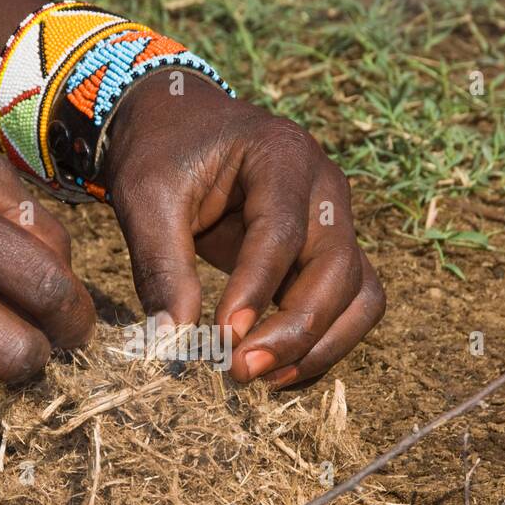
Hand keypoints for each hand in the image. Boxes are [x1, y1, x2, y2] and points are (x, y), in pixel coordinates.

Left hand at [102, 74, 385, 387]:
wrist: (179, 127)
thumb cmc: (162, 154)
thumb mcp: (145, 197)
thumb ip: (160, 264)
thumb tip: (172, 338)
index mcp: (283, 156)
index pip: (282, 232)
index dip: (257, 289)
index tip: (225, 337)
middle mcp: (325, 189)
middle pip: (336, 269)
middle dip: (294, 328)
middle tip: (239, 370)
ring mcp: (336, 223)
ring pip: (359, 295)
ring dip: (319, 344)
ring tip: (262, 378)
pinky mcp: (330, 255)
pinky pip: (351, 306)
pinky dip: (325, 343)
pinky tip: (278, 370)